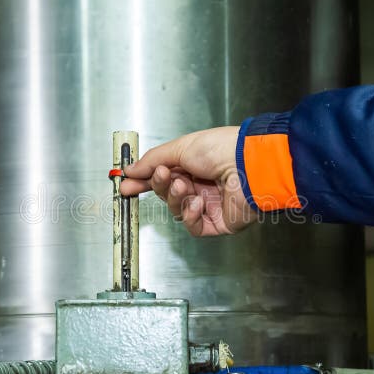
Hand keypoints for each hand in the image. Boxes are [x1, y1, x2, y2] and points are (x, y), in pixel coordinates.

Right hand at [120, 126, 257, 235]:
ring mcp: (210, 205)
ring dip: (176, 198)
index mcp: (194, 165)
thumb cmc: (221, 149)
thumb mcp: (180, 147)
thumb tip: (131, 170)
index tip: (126, 185)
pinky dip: (190, 215)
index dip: (143, 182)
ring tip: (184, 185)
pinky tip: (198, 202)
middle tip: (160, 177)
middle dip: (160, 186)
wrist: (248, 165)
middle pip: (167, 194)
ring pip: (178, 210)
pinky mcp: (218, 223)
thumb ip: (152, 160)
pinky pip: (194, 226)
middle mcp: (202, 185)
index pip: (162, 177)